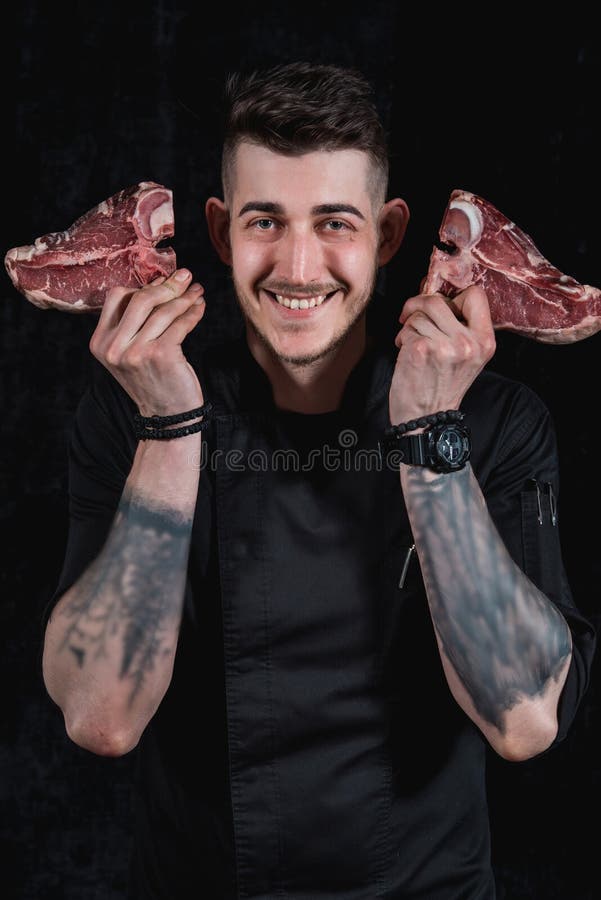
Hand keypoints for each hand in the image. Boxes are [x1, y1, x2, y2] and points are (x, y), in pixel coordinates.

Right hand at [89, 268, 205, 416]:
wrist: (167, 417)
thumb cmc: (153, 380)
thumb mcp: (131, 352)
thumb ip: (135, 322)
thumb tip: (159, 283)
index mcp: (100, 342)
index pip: (117, 297)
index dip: (143, 286)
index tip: (164, 282)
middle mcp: (113, 347)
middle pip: (141, 299)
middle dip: (168, 285)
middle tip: (186, 277)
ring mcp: (136, 352)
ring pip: (164, 311)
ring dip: (185, 297)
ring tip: (197, 292)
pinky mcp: (160, 355)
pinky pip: (180, 324)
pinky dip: (193, 313)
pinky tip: (200, 307)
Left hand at [389, 284, 494, 424]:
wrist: (427, 419)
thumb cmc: (443, 386)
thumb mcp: (467, 357)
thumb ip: (463, 328)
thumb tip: (440, 295)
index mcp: (485, 341)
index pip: (476, 295)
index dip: (454, 297)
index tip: (441, 307)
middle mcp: (468, 343)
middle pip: (438, 300)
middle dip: (418, 306)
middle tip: (410, 316)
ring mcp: (445, 346)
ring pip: (418, 314)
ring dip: (409, 326)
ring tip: (413, 343)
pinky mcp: (421, 350)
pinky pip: (406, 328)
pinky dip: (402, 338)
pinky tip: (406, 352)